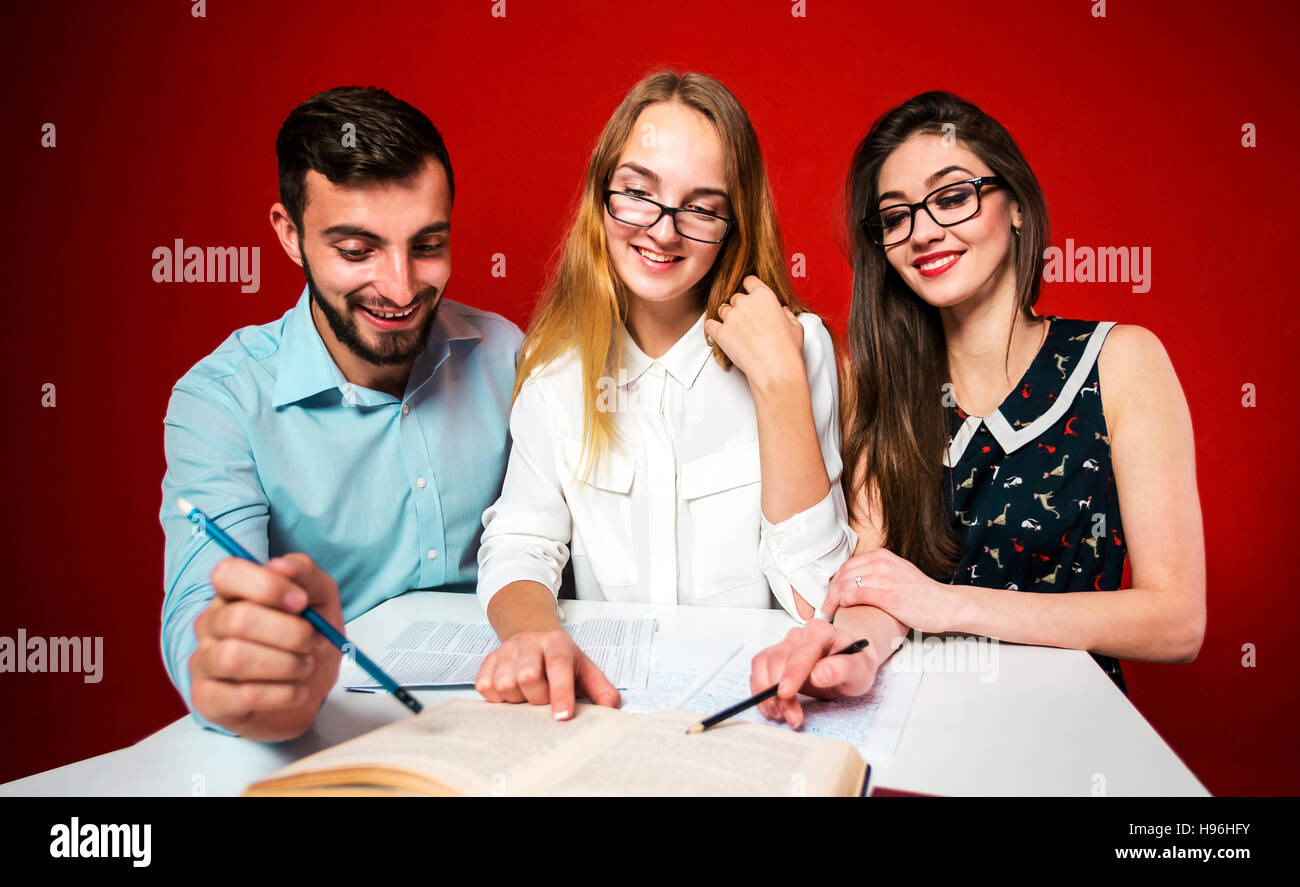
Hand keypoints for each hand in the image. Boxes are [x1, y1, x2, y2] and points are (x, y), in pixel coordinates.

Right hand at [190, 553, 343, 739]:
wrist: (311, 687)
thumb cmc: (308, 637)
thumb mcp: (320, 597)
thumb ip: (305, 574)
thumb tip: (280, 565)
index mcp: (233, 592)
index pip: (227, 573)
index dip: (266, 585)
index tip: (301, 602)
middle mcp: (211, 623)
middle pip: (237, 619)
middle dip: (289, 632)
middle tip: (314, 642)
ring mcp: (204, 662)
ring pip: (233, 658)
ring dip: (285, 664)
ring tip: (305, 666)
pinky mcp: (208, 699)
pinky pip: (242, 696)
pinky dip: (282, 694)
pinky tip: (297, 691)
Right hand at [474, 629, 620, 719]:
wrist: (535, 636)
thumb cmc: (562, 661)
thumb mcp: (586, 671)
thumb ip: (602, 690)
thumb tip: (610, 709)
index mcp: (558, 643)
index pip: (558, 666)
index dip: (560, 692)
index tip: (562, 716)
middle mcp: (530, 642)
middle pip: (527, 676)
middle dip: (537, 698)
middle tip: (544, 700)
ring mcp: (507, 649)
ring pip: (504, 683)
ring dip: (517, 699)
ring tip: (527, 694)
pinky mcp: (489, 659)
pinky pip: (485, 686)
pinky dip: (497, 698)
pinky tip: (511, 693)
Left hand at [702, 275, 803, 383]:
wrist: (775, 367)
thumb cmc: (787, 349)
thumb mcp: (795, 326)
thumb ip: (787, 314)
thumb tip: (783, 311)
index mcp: (764, 296)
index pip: (749, 281)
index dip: (749, 288)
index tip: (749, 295)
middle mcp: (745, 303)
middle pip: (735, 297)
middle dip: (740, 307)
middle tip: (747, 321)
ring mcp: (731, 317)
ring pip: (722, 309)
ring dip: (727, 317)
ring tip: (736, 330)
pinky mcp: (721, 333)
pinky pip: (709, 325)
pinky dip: (712, 328)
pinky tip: (718, 332)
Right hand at [749, 619, 879, 727]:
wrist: (848, 665)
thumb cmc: (854, 664)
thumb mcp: (861, 669)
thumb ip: (844, 668)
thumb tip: (819, 674)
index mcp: (820, 631)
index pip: (802, 650)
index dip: (792, 672)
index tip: (786, 693)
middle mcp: (798, 635)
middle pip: (779, 660)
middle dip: (781, 693)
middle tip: (791, 717)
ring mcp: (783, 646)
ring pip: (763, 665)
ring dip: (767, 694)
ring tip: (780, 714)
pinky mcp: (773, 658)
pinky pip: (758, 673)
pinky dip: (760, 693)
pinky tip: (772, 708)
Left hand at [826, 548, 958, 631]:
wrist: (946, 605)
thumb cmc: (923, 594)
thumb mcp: (898, 573)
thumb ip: (877, 573)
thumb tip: (854, 581)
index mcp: (883, 556)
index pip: (847, 566)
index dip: (833, 582)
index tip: (829, 594)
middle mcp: (882, 563)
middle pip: (843, 574)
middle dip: (829, 591)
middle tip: (825, 606)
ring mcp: (885, 578)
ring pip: (846, 584)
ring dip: (833, 599)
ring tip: (830, 611)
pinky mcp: (888, 595)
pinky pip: (856, 594)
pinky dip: (844, 601)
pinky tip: (843, 608)